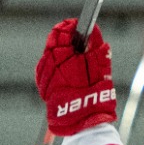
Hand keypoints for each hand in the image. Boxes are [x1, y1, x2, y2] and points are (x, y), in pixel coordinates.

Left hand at [36, 18, 116, 136]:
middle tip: (75, 34)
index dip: (71, 26)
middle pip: (54, 41)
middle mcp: (50, 63)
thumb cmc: (93, 95)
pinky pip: (45, 67)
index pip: (63, 32)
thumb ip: (96, 45)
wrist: (81, 120)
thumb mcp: (100, 67)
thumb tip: (94, 29)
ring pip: (49, 54)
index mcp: (64, 56)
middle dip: (64, 36)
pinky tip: (63, 66)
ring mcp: (45, 74)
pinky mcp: (43, 85)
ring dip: (58, 49)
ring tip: (70, 51)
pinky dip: (53, 63)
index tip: (78, 24)